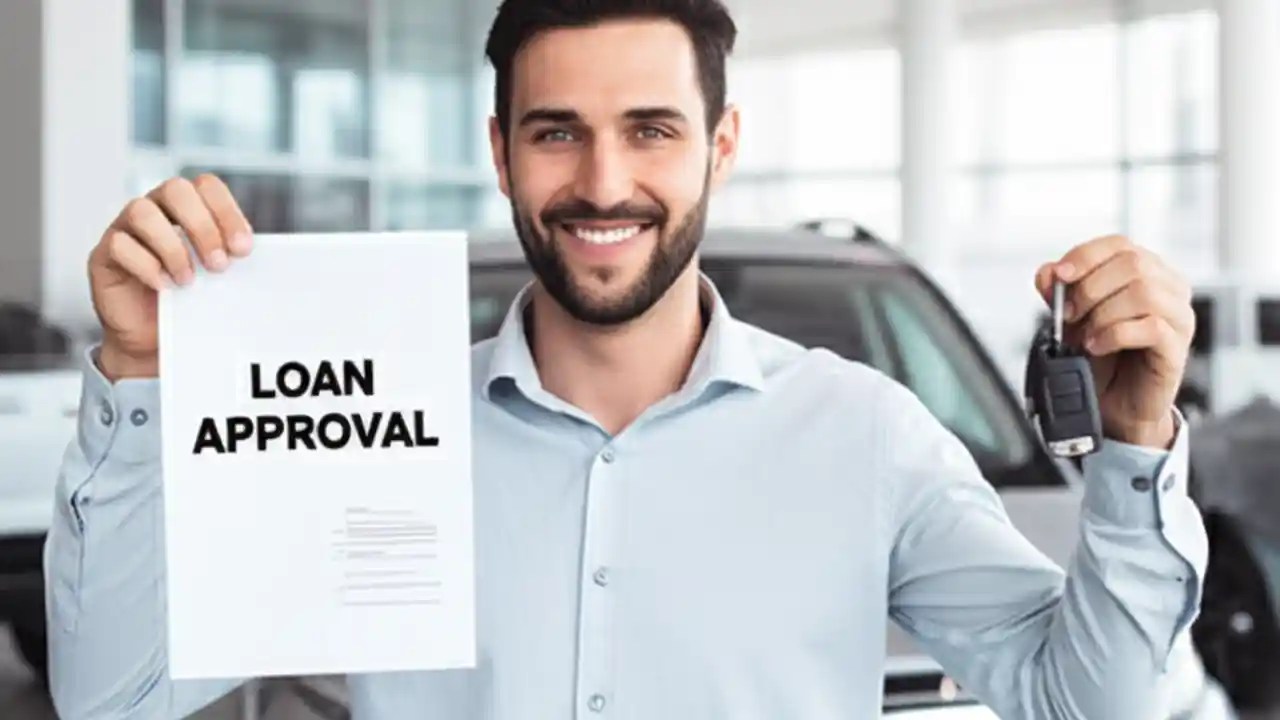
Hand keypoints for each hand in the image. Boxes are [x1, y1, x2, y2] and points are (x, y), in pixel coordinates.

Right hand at [89, 174, 252, 379]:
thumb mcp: (216, 277)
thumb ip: (229, 257)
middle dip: (203, 227)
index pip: (206, 186)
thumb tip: (251, 251)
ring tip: (189, 280)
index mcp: (186, 208)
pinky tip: (164, 287)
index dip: (226, 212)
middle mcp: (155, 210)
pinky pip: (120, 244)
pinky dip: (147, 266)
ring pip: (142, 212)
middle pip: (175, 189)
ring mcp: (124, 228)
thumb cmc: (187, 302)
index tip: (243, 249)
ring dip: (173, 247)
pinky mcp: (104, 254)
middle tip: (219, 265)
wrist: (153, 339)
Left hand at [1034, 235, 1193, 448]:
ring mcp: (1178, 317)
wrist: (1112, 403)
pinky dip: (1115, 334)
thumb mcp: (1071, 319)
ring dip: (1103, 313)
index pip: (1120, 244)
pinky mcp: (1178, 348)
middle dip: (1091, 288)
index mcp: (1145, 272)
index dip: (1086, 256)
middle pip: (1133, 264)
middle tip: (1070, 315)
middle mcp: (1168, 288)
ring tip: (1086, 334)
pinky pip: (1152, 327)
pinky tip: (1097, 346)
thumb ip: (1059, 292)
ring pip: (1144, 292)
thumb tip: (1047, 273)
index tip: (1059, 276)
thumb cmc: (1100, 357)